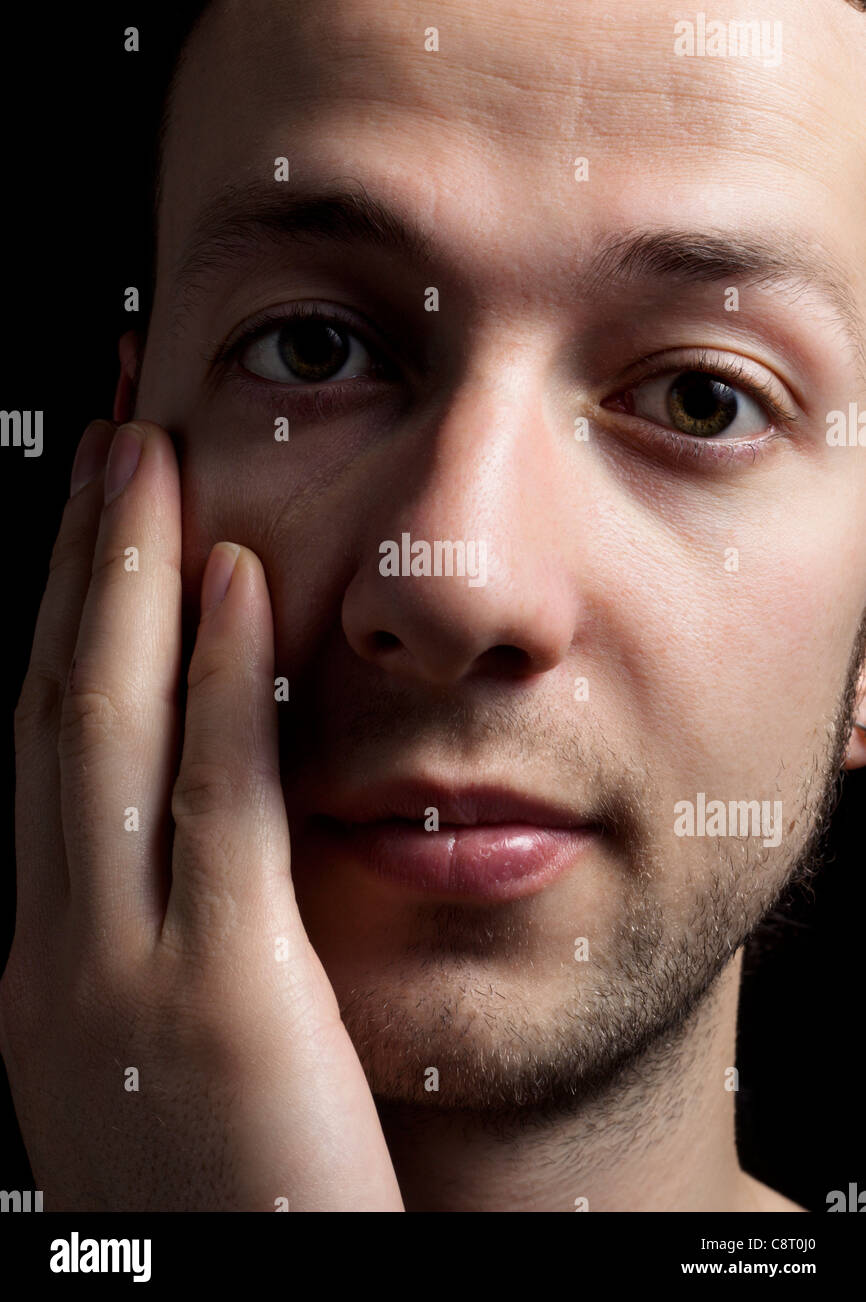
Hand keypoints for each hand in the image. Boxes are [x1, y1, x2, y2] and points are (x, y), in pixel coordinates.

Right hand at [0, 419, 403, 1210]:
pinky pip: (215, 808)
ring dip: (120, 579)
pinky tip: (231, 579)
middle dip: (74, 561)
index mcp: (54, 967)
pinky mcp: (218, 1006)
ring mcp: (120, 979)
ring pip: (100, 735)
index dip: (68, 616)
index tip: (97, 512)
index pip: (50, 752)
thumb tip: (212, 819)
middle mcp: (58, 957)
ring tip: (141, 451)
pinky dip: (212, 682)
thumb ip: (178, 938)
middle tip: (103, 430)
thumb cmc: (240, 1202)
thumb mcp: (175, 1060)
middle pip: (53, 711)